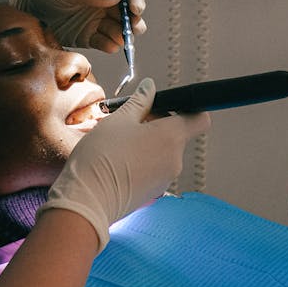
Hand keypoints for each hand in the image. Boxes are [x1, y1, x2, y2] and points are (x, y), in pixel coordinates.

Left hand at [0, 0, 146, 51]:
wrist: (25, 7)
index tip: (137, 8)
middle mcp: (104, 5)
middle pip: (128, 14)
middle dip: (134, 21)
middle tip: (133, 28)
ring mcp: (97, 22)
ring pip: (120, 31)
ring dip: (123, 35)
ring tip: (119, 38)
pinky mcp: (89, 38)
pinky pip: (106, 43)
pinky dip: (110, 45)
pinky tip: (107, 45)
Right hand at [36, 79, 210, 248]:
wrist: (87, 199)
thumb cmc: (102, 155)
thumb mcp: (119, 119)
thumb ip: (140, 101)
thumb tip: (150, 87)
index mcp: (172, 136)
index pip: (200, 119)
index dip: (188, 108)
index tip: (167, 105)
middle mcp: (175, 159)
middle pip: (177, 134)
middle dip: (157, 123)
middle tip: (129, 120)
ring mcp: (166, 179)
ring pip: (163, 151)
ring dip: (147, 142)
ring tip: (118, 142)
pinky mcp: (154, 193)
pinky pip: (154, 169)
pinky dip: (142, 161)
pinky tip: (118, 161)